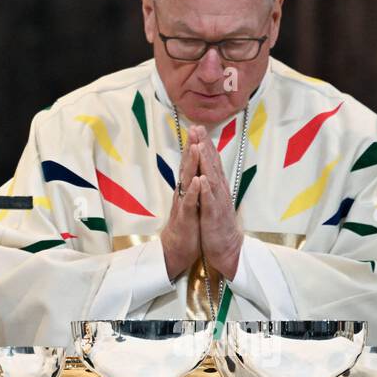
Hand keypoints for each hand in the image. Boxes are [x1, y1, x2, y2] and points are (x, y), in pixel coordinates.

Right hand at [160, 125, 204, 279]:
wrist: (178, 249)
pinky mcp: (185, 217)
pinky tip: (198, 181)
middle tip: (194, 129)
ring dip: (191, 164)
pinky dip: (194, 191)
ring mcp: (183, 204)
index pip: (191, 164)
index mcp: (187, 188)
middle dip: (191, 147)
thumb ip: (191, 184)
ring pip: (188, 181)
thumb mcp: (191, 200)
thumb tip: (194, 167)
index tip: (198, 128)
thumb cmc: (187, 224)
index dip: (194, 145)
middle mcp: (183, 192)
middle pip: (187, 166)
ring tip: (195, 148)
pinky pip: (190, 202)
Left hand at [196, 130, 243, 279]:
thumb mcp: (214, 199)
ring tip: (200, 146)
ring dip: (206, 163)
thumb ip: (212, 182)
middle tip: (198, 128)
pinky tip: (202, 179)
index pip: (211, 162)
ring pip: (211, 179)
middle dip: (204, 146)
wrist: (227, 248)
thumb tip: (208, 167)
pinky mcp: (213, 217)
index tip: (198, 127)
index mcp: (217, 187)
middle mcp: (219, 191)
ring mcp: (217, 203)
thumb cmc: (218, 223)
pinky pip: (209, 202)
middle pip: (212, 165)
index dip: (205, 144)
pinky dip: (206, 191)